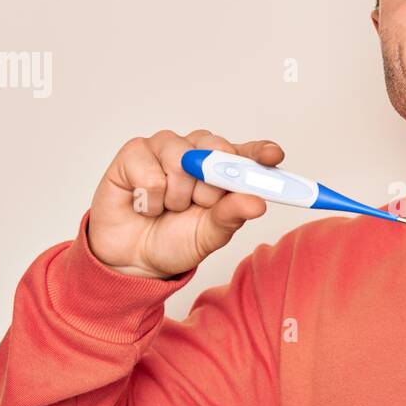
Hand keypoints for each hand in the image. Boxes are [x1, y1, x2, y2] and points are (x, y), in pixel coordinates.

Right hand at [87, 129, 284, 278]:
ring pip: (180, 161)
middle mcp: (196, 152)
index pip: (247, 153)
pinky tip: (145, 206)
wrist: (133, 257)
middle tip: (200, 204)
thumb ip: (232, 215)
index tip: (273, 156)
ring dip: (177, 196)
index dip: (260, 152)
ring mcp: (165, 148)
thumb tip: (258, 202)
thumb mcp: (209, 235)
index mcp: (222, 169)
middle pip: (215, 149)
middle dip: (210, 184)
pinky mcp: (135, 152)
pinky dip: (150, 200)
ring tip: (168, 208)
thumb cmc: (175, 240)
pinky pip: (151, 174)